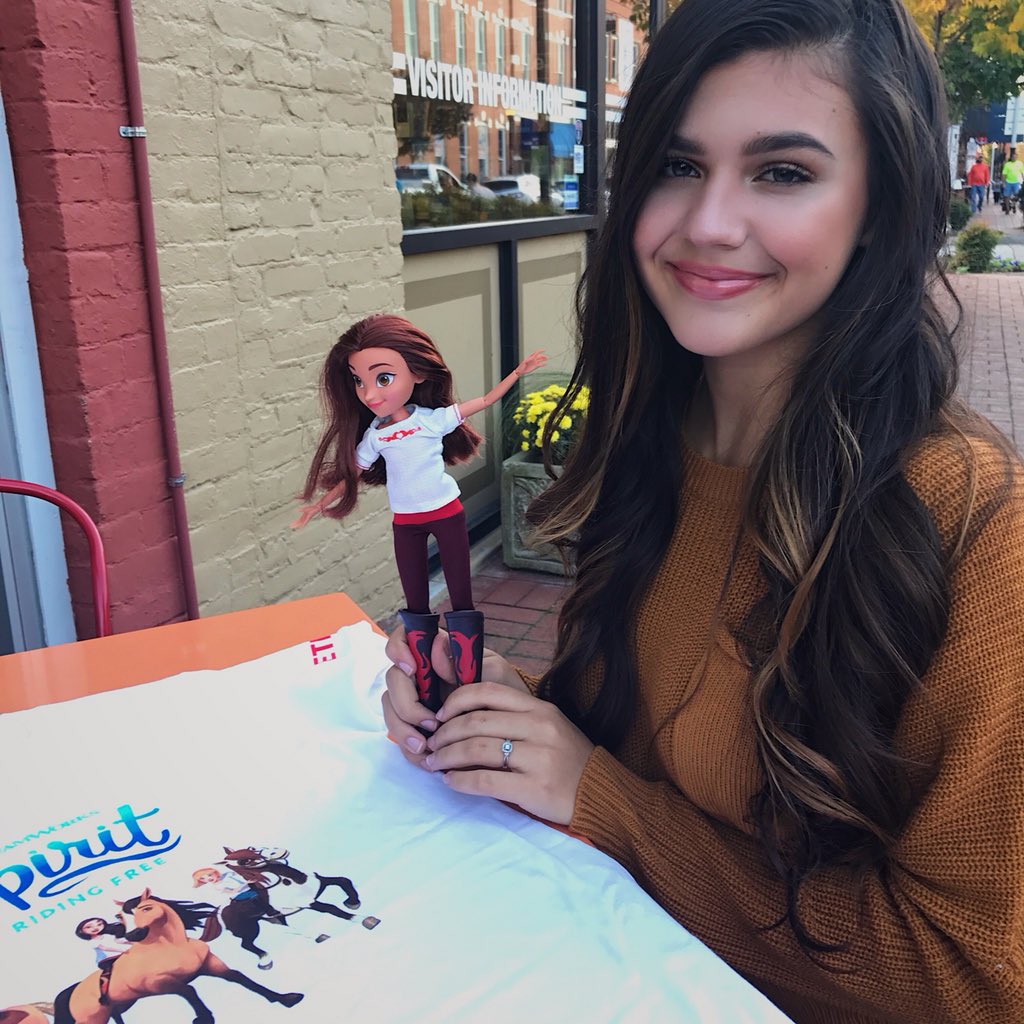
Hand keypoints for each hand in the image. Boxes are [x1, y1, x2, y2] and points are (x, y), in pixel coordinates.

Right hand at [290, 503, 321, 528]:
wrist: (316, 508)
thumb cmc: (311, 508)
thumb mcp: (304, 509)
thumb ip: (300, 510)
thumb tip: (297, 510)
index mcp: (303, 517)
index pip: (298, 521)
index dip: (294, 523)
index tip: (291, 524)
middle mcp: (305, 518)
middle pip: (299, 522)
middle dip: (294, 525)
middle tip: (290, 527)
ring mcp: (307, 518)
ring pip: (301, 523)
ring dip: (297, 525)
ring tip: (294, 527)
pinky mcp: (309, 517)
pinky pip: (305, 522)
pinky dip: (303, 524)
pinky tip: (301, 527)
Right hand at [382, 627, 528, 764]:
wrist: (514, 726)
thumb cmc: (505, 690)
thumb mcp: (493, 671)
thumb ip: (464, 659)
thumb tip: (437, 644)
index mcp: (436, 653)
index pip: (404, 638)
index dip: (398, 649)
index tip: (412, 668)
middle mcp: (421, 674)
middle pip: (393, 680)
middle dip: (405, 704)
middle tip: (429, 723)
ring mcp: (416, 700)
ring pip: (392, 709)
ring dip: (402, 729)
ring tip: (424, 747)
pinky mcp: (418, 726)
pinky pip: (401, 736)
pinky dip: (409, 749)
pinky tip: (426, 759)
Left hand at [423, 683, 593, 825]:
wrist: (600, 795)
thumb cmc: (567, 760)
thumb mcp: (547, 728)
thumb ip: (513, 719)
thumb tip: (463, 719)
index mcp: (540, 708)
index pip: (489, 691)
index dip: (457, 700)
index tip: (440, 715)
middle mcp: (540, 727)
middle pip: (477, 722)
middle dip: (445, 733)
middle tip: (431, 745)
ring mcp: (539, 757)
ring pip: (476, 749)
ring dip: (447, 757)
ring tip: (435, 764)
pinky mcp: (535, 787)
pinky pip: (486, 781)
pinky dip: (461, 781)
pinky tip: (451, 782)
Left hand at [516, 350, 547, 376]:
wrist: (521, 371)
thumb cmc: (522, 366)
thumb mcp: (524, 363)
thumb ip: (528, 360)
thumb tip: (532, 358)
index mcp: (531, 357)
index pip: (536, 353)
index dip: (540, 351)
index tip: (544, 350)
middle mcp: (533, 359)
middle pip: (539, 356)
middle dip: (543, 356)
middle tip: (547, 357)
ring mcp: (535, 362)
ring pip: (540, 360)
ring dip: (544, 359)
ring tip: (547, 358)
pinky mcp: (535, 366)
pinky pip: (540, 364)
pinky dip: (543, 364)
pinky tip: (546, 364)